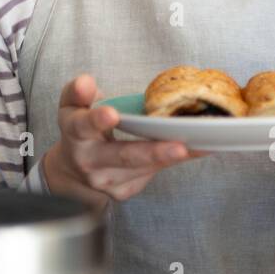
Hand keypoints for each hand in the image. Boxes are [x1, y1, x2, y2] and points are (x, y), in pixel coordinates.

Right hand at [42, 73, 209, 211]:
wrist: (74, 166)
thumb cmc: (80, 127)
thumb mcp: (73, 104)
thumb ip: (78, 91)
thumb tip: (86, 82)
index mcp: (76, 134)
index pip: (83, 125)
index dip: (97, 120)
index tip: (113, 114)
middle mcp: (89, 162)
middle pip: (123, 156)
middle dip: (152, 152)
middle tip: (179, 146)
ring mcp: (107, 181)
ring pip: (144, 168)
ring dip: (173, 157)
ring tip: (201, 144)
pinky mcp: (123, 191)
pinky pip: (152, 174)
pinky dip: (174, 161)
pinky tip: (194, 150)